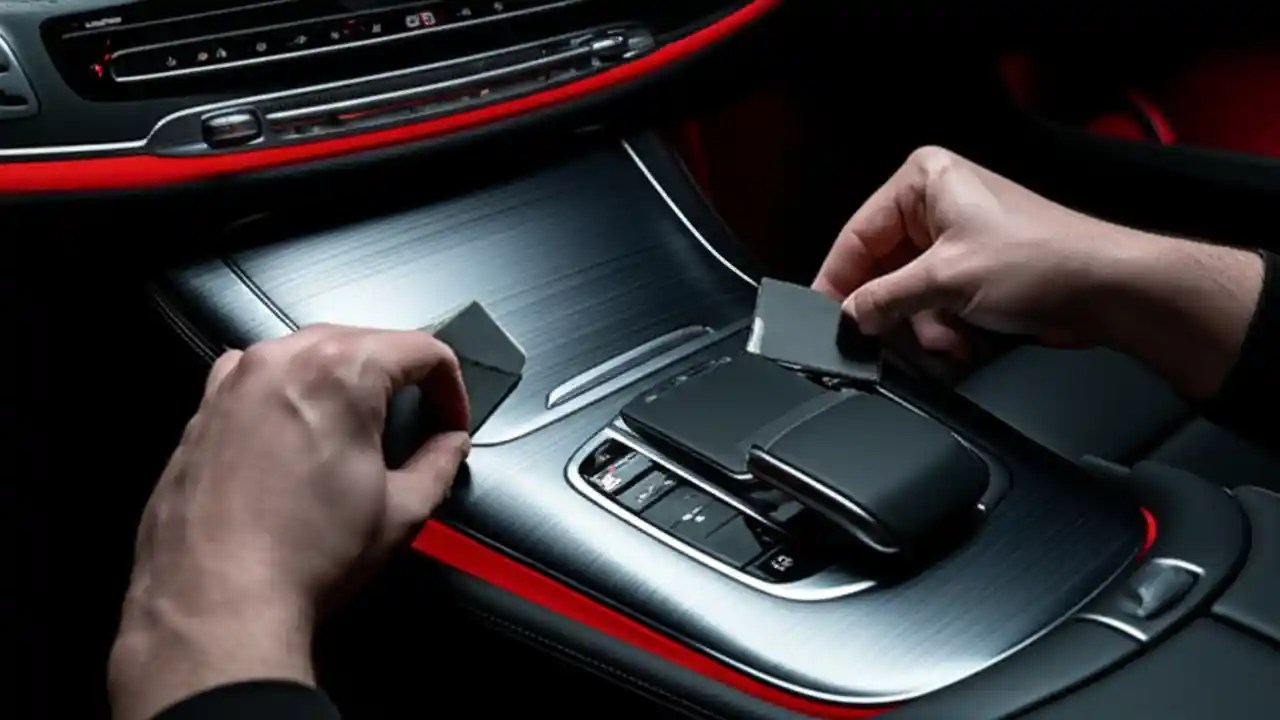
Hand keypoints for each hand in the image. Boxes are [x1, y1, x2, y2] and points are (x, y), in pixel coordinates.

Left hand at [109, 325, 469, 719]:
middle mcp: (282, 359)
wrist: (215, 603)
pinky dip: (290, 396)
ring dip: (341, 382)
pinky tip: (296, 440)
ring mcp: (234, 380)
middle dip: (397, 380)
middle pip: (362, 342)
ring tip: (353, 434)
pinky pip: (259, 380)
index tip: (450, 425)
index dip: (451, 389)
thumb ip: (438, 463)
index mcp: (340, 371)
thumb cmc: (308, 556)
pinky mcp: (202, 410)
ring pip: (307, 355)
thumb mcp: (401, 511)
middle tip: (412, 428)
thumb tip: (449, 445)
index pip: (421, 350)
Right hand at [813, 146, 1262, 398]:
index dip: (838, 282)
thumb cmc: (1041, 261)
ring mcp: (958, 239)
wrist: (1111, 290)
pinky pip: (935, 306)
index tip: (822, 319)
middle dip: (893, 311)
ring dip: (923, 327)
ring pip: (908, 294)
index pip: (857, 235)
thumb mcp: (944, 281)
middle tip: (883, 343)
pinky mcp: (976, 272)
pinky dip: (944, 330)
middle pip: (882, 269)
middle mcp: (938, 203)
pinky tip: (964, 343)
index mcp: (924, 180)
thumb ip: (883, 300)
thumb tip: (846, 317)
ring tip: (948, 342)